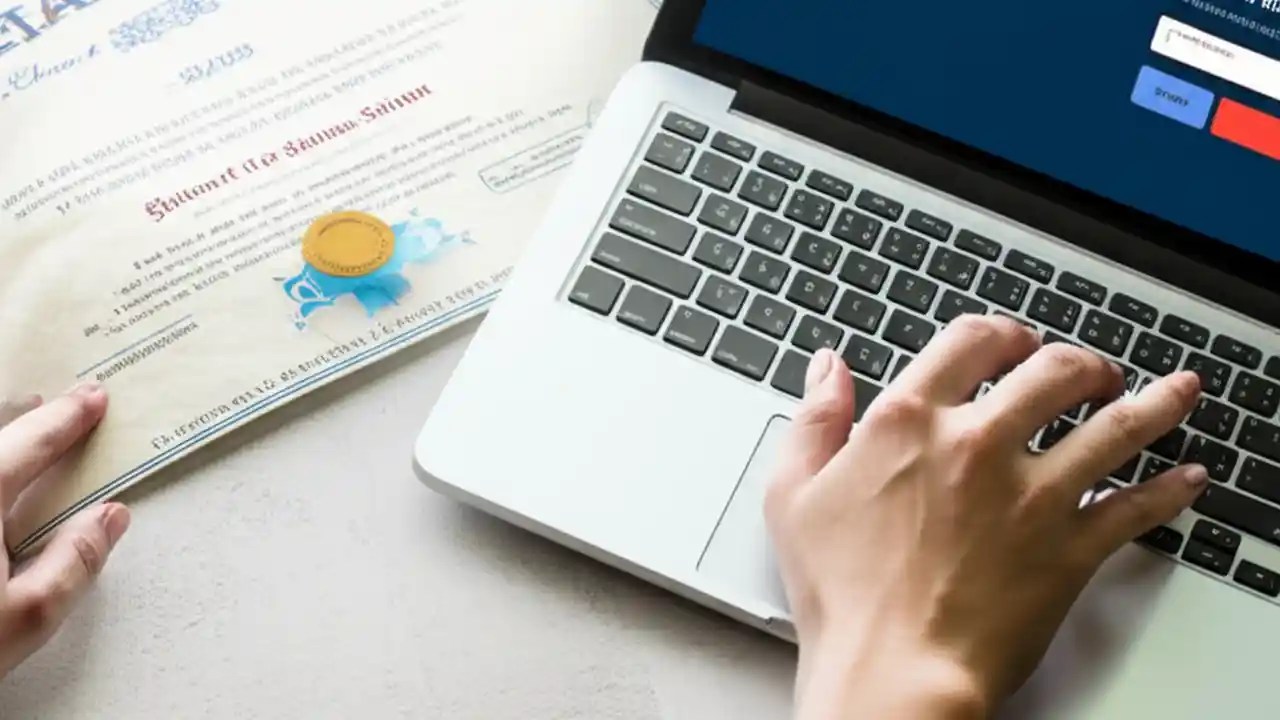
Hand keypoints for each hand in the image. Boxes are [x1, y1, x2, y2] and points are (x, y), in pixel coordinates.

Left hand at [0, 384, 129, 679]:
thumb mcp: (25, 617)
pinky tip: (3, 475)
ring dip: (0, 437)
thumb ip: (75, 561)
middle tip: (59, 404)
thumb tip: (108, 520)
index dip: (67, 418)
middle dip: (24, 412)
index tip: (93, 400)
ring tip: (20, 422)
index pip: (28, 442)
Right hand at [766, 316, 1205, 718]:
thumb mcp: (794, 495)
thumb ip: (813, 422)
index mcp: (910, 422)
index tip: (1009, 344)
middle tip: (1087, 373)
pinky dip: (1171, 489)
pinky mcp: (1070, 547)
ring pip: (1115, 425)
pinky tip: (1185, 477)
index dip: (999, 333)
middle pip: (1053, 369)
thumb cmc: (841, 595)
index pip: (971, 341)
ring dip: (1149, 402)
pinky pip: (1139, 506)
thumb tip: (827, 370)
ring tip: (1165, 395)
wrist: (890, 671)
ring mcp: (1032, 494)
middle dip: (1078, 363)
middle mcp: (977, 444)